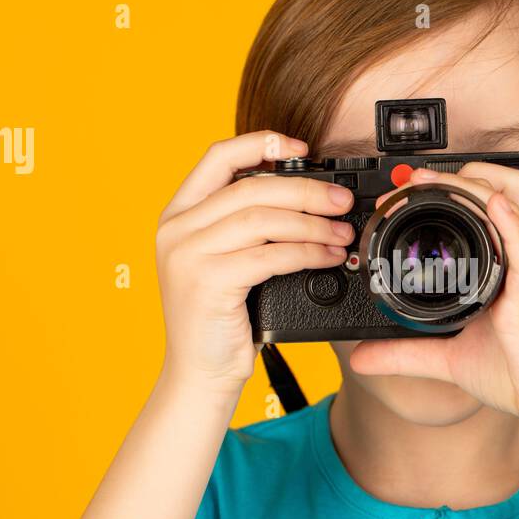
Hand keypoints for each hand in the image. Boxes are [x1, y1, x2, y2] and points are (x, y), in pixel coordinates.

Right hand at [155, 131, 355, 389]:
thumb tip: (305, 195)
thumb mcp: (224, 260)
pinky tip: (329, 256)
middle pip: (251, 188)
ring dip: (312, 224)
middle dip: (305, 191)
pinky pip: (270, 256)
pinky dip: (307, 253)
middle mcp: (176, 229)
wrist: (199, 374)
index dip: (261, 143)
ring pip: (263, 220)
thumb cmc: (220, 319)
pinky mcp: (208, 282)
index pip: (217, 157)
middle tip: (341, 201)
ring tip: (342, 232)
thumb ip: (245, 225)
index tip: (301, 148)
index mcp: (178, 215)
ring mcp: (188, 255)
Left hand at [349, 162, 518, 433]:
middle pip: (502, 189)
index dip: (451, 188)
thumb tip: (359, 357)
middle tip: (418, 178)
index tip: (410, 187)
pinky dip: (509, 223)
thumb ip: (403, 354)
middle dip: (461, 173)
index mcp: (503, 268)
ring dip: (479, 183)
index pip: (484, 208)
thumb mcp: (448, 359)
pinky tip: (493, 207)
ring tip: (445, 181)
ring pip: (513, 204)